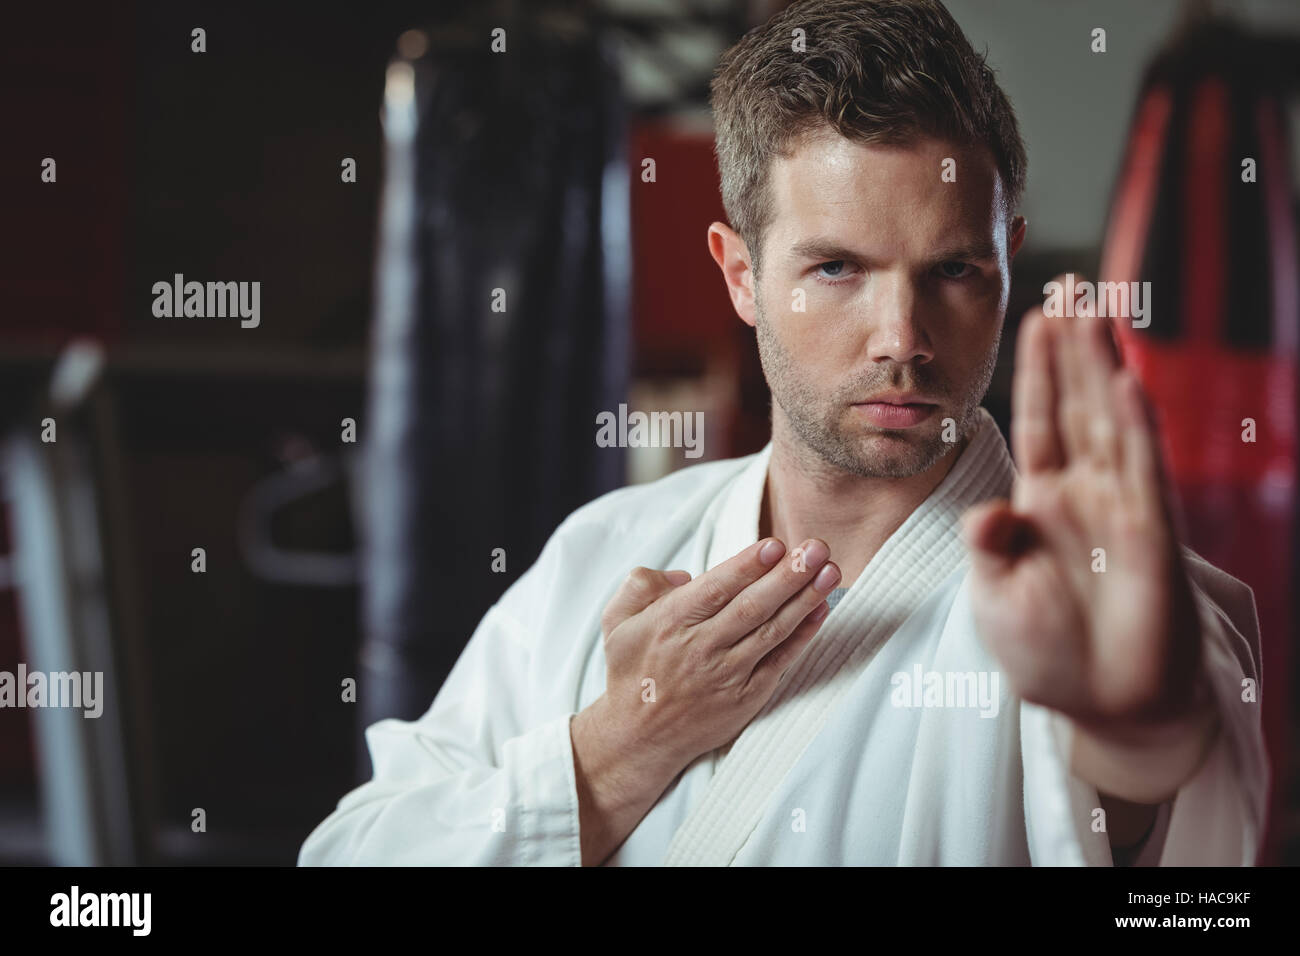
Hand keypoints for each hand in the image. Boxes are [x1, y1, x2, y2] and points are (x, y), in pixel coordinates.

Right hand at [598, 536, 838, 772]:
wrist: (638, 737)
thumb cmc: (632, 670)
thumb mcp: (616, 620)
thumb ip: (642, 585)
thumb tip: (686, 574)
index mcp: (669, 623)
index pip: (716, 588)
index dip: (748, 566)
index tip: (776, 545)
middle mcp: (700, 648)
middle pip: (751, 606)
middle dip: (788, 575)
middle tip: (817, 548)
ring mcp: (726, 675)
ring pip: (771, 631)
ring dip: (804, 600)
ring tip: (830, 571)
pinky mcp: (746, 697)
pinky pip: (780, 661)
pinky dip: (803, 636)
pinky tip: (821, 611)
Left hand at [963, 293, 1215, 798]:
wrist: (1101, 702)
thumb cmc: (1045, 649)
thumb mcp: (996, 596)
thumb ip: (991, 549)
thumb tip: (986, 514)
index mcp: (1042, 499)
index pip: (1039, 419)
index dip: (1039, 368)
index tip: (1036, 314)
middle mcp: (1084, 492)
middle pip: (1079, 402)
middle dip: (1075, 344)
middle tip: (1072, 281)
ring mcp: (1121, 508)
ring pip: (1112, 422)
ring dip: (1104, 367)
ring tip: (1098, 309)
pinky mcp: (1150, 537)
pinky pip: (1141, 474)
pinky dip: (1134, 430)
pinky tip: (1126, 384)